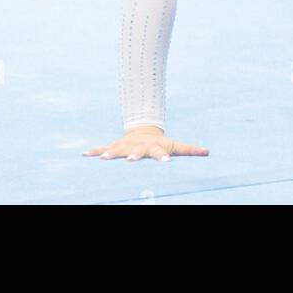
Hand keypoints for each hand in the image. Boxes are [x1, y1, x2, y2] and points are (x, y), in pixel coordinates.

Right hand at [84, 126, 208, 161]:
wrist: (143, 130)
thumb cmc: (161, 143)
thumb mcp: (176, 145)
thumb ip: (190, 149)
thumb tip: (208, 151)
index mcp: (154, 147)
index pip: (160, 152)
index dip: (163, 157)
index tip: (166, 162)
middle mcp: (139, 146)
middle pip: (137, 152)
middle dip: (133, 156)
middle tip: (130, 161)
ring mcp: (126, 145)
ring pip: (117, 149)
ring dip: (110, 154)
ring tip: (103, 159)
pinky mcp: (115, 146)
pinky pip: (103, 148)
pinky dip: (95, 151)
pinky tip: (85, 155)